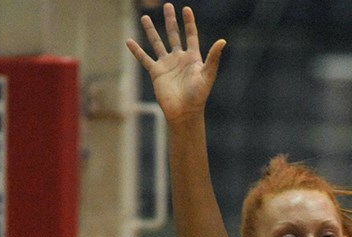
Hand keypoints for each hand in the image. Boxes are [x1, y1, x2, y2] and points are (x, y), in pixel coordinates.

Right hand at [127, 3, 225, 121]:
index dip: (189, 22)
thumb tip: (223, 41)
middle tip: (168, 6)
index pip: (191, 35)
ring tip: (145, 17)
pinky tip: (129, 41)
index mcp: (192, 57)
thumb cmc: (198, 96)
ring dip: (151, 30)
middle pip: (174, 34)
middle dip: (171, 20)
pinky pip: (144, 58)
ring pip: (157, 42)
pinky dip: (136, 50)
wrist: (184, 112)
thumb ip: (213, 58)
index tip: (186, 9)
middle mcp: (179, 58)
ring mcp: (167, 64)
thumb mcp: (207, 75)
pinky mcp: (156, 72)